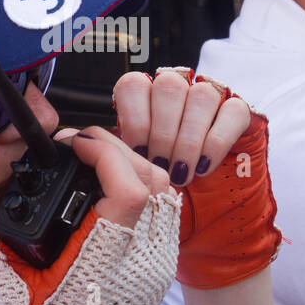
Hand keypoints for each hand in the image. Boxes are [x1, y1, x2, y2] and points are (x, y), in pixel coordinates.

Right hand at [0, 130, 179, 304]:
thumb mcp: (6, 291)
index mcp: (102, 265)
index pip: (130, 191)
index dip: (106, 153)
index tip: (75, 145)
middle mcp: (139, 261)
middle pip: (153, 179)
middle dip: (117, 148)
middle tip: (81, 146)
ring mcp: (157, 265)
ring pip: (167, 192)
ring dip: (135, 164)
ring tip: (97, 161)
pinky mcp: (162, 268)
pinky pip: (167, 211)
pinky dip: (146, 187)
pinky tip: (114, 189)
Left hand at [111, 68, 281, 288]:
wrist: (204, 220)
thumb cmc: (160, 196)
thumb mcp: (126, 176)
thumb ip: (100, 154)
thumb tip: (64, 138)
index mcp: (144, 102)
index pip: (133, 84)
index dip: (133, 119)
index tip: (135, 152)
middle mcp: (176, 95)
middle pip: (167, 84)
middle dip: (160, 130)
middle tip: (159, 164)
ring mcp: (211, 102)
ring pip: (200, 93)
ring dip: (187, 137)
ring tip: (180, 172)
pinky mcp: (240, 116)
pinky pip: (232, 110)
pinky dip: (215, 141)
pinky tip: (203, 167)